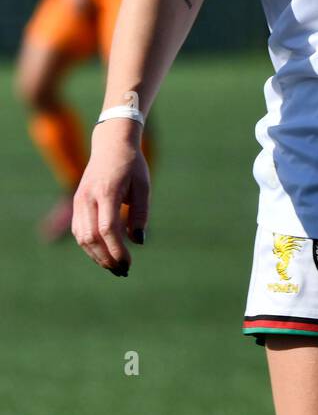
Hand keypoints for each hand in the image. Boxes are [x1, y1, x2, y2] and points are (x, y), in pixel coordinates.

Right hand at [72, 119, 149, 274]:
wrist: (111, 144)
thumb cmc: (132, 164)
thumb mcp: (143, 186)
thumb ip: (140, 213)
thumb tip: (137, 242)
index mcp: (107, 191)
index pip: (107, 228)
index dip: (117, 250)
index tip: (128, 263)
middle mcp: (88, 197)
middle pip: (91, 237)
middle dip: (106, 258)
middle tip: (123, 271)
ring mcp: (79, 200)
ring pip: (82, 236)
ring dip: (97, 255)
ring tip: (114, 266)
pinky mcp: (77, 203)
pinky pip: (79, 230)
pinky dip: (90, 246)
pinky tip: (104, 253)